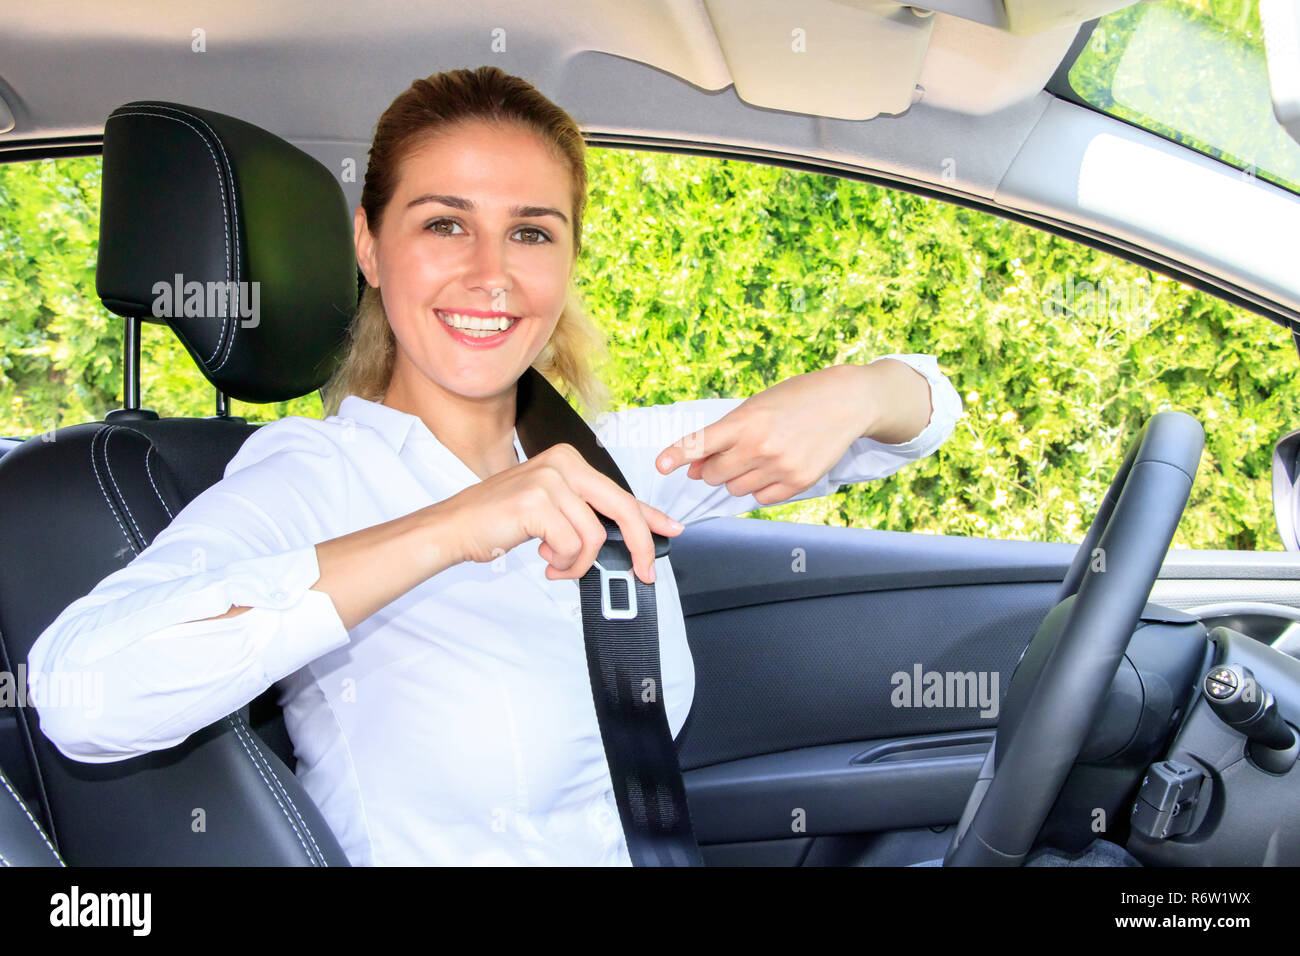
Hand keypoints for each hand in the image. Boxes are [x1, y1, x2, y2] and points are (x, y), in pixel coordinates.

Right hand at [435, 443, 683, 584]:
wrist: (453, 527)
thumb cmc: (498, 520)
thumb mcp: (549, 509)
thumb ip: (584, 516)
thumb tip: (621, 538)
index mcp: (568, 460)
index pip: (620, 491)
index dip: (650, 516)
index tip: (671, 530)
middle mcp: (562, 462)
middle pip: (621, 507)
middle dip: (638, 545)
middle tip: (643, 572)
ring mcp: (549, 480)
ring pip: (593, 535)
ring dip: (578, 562)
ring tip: (556, 565)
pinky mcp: (536, 503)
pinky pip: (571, 546)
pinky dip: (562, 562)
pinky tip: (543, 559)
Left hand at [654, 366, 869, 505]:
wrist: (846, 402)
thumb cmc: (797, 399)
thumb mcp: (755, 406)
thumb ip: (724, 436)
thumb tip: (695, 467)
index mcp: (745, 421)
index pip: (700, 443)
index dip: (676, 455)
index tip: (660, 466)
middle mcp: (760, 447)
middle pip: (712, 475)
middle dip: (713, 468)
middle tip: (730, 454)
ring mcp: (780, 467)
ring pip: (734, 489)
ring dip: (737, 477)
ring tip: (759, 455)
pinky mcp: (798, 482)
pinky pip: (760, 499)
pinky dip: (760, 488)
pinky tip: (774, 467)